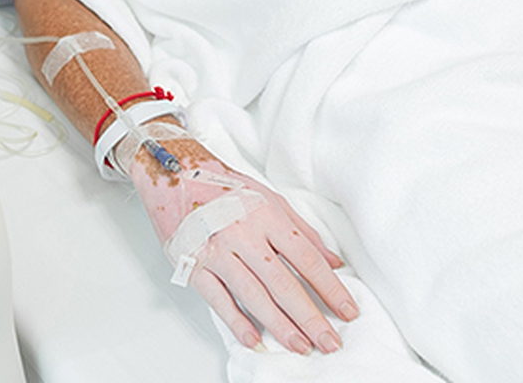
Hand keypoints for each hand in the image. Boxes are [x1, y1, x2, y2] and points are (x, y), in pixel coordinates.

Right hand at [126, 138, 358, 354]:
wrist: (174, 176)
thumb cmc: (225, 187)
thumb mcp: (271, 200)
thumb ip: (303, 232)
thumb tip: (333, 261)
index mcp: (268, 216)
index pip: (307, 259)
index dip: (330, 288)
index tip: (347, 310)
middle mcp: (244, 234)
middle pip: (284, 283)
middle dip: (310, 317)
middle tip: (329, 341)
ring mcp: (218, 252)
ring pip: (254, 296)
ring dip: (280, 325)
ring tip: (301, 345)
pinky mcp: (195, 265)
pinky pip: (219, 299)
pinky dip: (237, 322)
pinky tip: (255, 339)